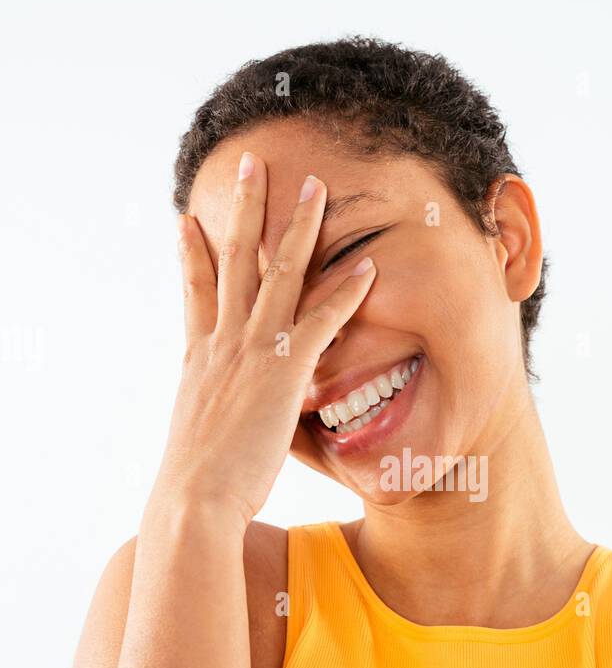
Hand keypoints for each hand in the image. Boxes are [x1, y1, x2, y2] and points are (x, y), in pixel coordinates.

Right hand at [154, 156, 377, 528]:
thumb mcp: (197, 441)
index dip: (191, 253)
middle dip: (244, 208)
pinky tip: (367, 266)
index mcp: (198, 359)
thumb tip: (215, 431)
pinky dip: (344, 292)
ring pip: (277, 274)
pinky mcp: (282, 373)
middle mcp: (221, 344)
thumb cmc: (196, 488)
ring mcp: (250, 352)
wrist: (192, 502)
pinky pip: (320, 321)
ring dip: (300, 227)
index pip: (195, 292)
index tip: (188, 220)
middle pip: (233, 260)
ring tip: (317, 187)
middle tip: (253, 164)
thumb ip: (212, 420)